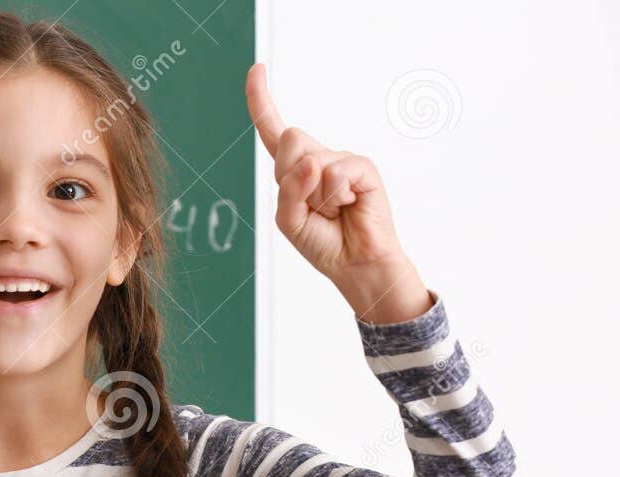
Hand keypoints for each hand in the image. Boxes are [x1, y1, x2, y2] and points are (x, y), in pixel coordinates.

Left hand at [245, 61, 430, 323]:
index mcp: (293, 169)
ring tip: (333, 211)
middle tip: (310, 204)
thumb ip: (288, 191)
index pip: (273, 128)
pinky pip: (335, 173)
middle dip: (291, 175)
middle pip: (289, 139)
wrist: (355, 263)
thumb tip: (311, 162)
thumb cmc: (322, 242)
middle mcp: (317, 158)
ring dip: (314, 195)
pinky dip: (334, 197)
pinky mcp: (362, 167)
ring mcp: (340, 159)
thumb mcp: (289, 220)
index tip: (257, 69)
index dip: (261, 99)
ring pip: (309, 158)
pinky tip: (349, 206)